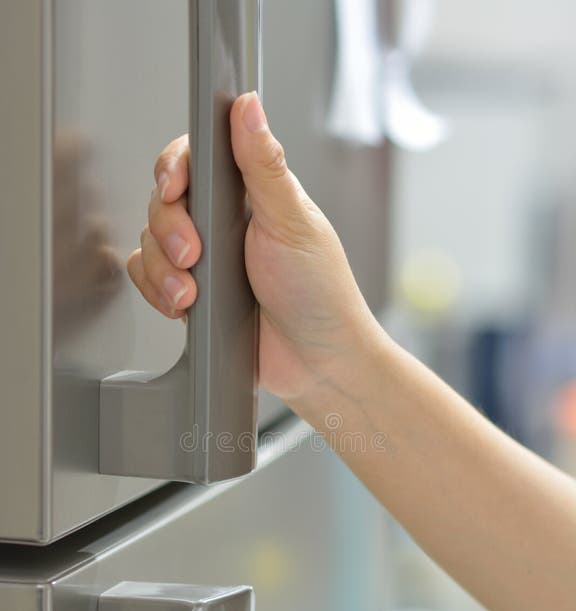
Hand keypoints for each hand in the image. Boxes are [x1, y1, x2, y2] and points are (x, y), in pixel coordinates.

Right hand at [128, 91, 376, 404]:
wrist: (317, 364)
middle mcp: (222, 222)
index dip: (174, 169)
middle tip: (196, 255)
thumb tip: (248, 105)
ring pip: (150, 243)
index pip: (194, 159)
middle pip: (164, 202)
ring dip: (163, 269)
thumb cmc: (320, 294)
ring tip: (194, 294)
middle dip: (169, 229)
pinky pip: (148, 280)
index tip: (175, 188)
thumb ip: (263, 165)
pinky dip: (156, 292)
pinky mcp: (191, 294)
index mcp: (250, 193)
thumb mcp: (293, 222)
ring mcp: (205, 260)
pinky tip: (183, 306)